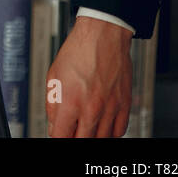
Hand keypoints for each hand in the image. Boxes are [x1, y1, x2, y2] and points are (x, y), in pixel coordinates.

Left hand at [43, 15, 132, 136]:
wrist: (103, 36)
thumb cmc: (78, 52)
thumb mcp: (53, 76)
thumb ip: (52, 104)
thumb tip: (54, 124)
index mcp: (71, 101)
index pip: (62, 135)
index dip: (58, 136)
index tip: (58, 132)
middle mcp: (92, 108)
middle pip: (83, 140)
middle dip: (74, 137)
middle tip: (72, 130)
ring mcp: (110, 108)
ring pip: (103, 138)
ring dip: (92, 136)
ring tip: (86, 128)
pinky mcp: (124, 104)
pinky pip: (120, 130)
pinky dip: (111, 132)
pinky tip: (102, 126)